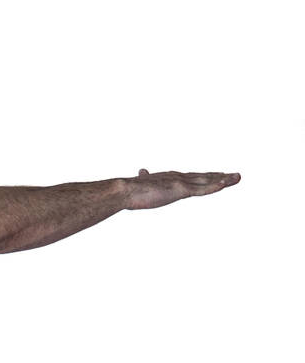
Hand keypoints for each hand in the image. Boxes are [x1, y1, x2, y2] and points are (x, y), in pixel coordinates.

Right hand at [125, 169, 240, 209]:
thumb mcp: (142, 184)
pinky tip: (224, 183)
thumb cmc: (130, 190)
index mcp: (171, 178)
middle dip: (221, 176)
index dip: (209, 177)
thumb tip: (143, 170)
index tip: (220, 175)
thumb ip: (146, 179)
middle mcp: (178, 177)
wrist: (124, 191)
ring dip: (224, 179)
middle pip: (205, 177)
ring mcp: (180, 183)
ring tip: (238, 177)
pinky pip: (201, 189)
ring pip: (207, 181)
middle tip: (236, 176)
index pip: (194, 177)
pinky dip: (214, 186)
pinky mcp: (179, 190)